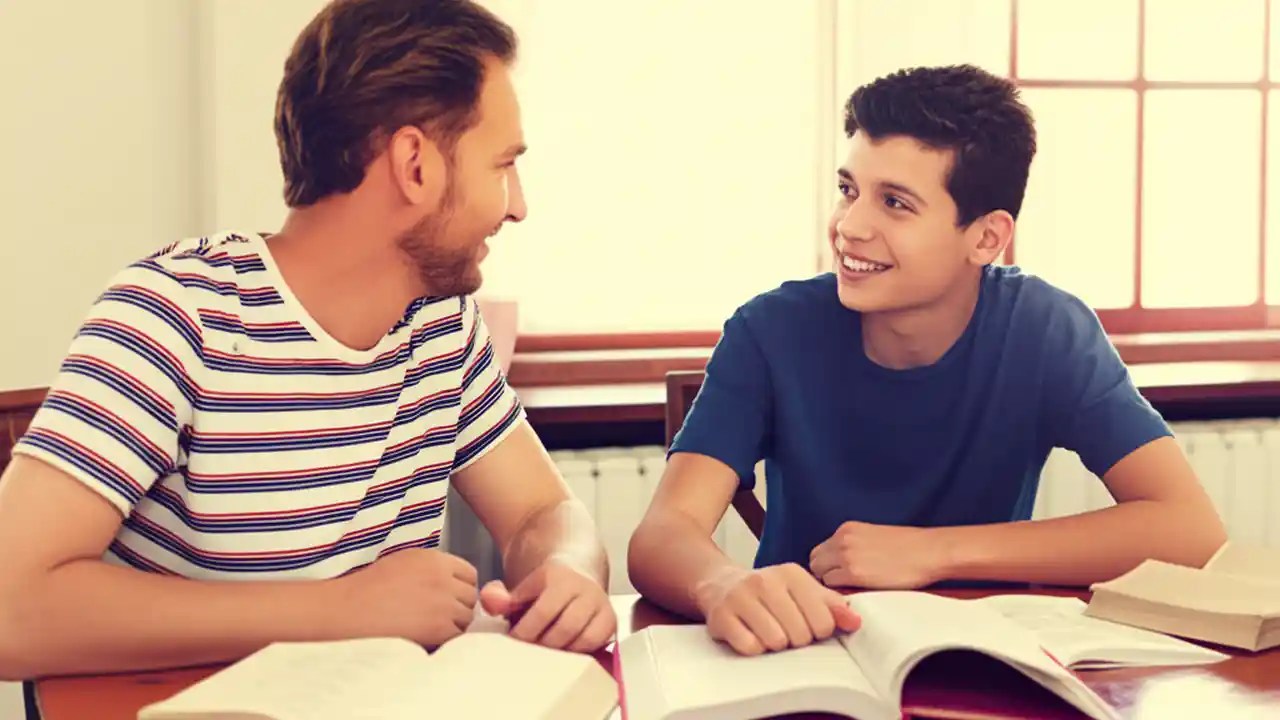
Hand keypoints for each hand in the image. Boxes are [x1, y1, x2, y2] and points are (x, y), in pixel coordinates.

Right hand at [338, 549, 477, 646]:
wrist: (348, 610)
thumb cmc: (368, 587)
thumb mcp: (405, 561)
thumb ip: (434, 567)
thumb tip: (455, 582)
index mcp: (435, 560)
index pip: (470, 574)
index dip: (461, 586)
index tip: (450, 596)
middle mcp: (444, 579)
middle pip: (471, 596)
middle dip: (459, 605)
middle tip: (439, 616)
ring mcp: (444, 605)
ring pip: (466, 618)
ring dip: (454, 624)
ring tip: (430, 628)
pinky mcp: (439, 629)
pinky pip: (457, 637)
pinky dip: (447, 640)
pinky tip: (428, 638)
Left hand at [479, 558, 615, 652]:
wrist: (577, 575)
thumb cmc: (544, 590)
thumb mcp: (521, 588)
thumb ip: (499, 596)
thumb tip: (491, 603)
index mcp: (560, 577)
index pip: (543, 611)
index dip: (526, 632)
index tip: (513, 642)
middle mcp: (586, 589)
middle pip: (565, 628)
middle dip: (544, 645)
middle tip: (529, 653)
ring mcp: (602, 605)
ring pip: (584, 639)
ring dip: (563, 653)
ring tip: (546, 655)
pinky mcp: (611, 621)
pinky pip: (598, 645)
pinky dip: (580, 654)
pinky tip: (564, 654)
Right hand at [694, 563, 861, 655]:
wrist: (721, 584)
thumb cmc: (769, 593)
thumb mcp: (801, 590)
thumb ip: (831, 605)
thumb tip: (856, 622)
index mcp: (791, 573)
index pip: (823, 619)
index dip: (819, 630)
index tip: (808, 625)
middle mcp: (765, 581)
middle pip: (800, 634)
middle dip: (796, 639)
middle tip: (785, 630)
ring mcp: (740, 597)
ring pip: (776, 641)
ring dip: (774, 645)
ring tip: (768, 632)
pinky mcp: (721, 616)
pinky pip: (750, 647)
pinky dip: (753, 648)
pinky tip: (750, 635)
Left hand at [809, 521, 946, 588]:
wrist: (929, 552)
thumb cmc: (910, 548)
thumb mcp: (874, 537)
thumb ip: (853, 546)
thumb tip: (839, 564)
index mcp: (847, 529)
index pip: (821, 551)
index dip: (827, 565)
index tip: (839, 575)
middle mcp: (842, 539)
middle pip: (814, 562)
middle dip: (824, 575)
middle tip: (842, 586)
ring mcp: (846, 556)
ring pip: (821, 576)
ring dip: (831, 585)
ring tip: (851, 590)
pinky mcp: (854, 573)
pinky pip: (832, 587)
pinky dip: (840, 592)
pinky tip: (857, 592)